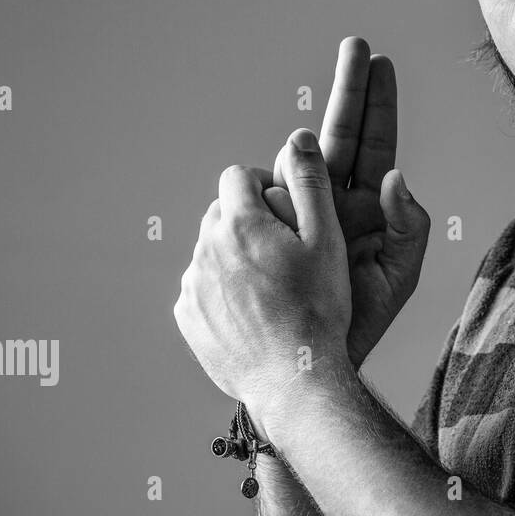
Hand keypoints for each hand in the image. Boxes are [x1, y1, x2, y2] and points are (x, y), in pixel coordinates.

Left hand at [174, 131, 353, 438]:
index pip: (238, 176)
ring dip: (236, 256)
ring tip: (274, 287)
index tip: (289, 214)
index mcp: (239, 223)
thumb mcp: (327, 239)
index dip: (266, 187)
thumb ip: (310, 183)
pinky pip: (201, 287)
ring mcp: (191, 285)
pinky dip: (223, 291)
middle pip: (222, 212)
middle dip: (250, 221)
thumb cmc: (318, 308)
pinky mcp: (187, 317)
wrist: (294, 378)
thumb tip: (299, 137)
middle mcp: (206, 248)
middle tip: (287, 252)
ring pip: (211, 250)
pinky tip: (256, 313)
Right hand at [267, 37, 430, 368]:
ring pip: (294, 161)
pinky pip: (261, 197)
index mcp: (367, 205)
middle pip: (340, 132)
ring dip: (297, 155)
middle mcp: (332, 199)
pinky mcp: (265, 228)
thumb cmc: (364, 319)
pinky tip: (260, 184)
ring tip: (299, 166)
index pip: (375, 142)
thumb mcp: (399, 274)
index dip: (377, 102)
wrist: (313, 361)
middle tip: (357, 43)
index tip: (379, 60)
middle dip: (349, 88)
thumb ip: (409, 227)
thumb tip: (396, 177)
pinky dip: (263, 186)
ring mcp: (297, 210)